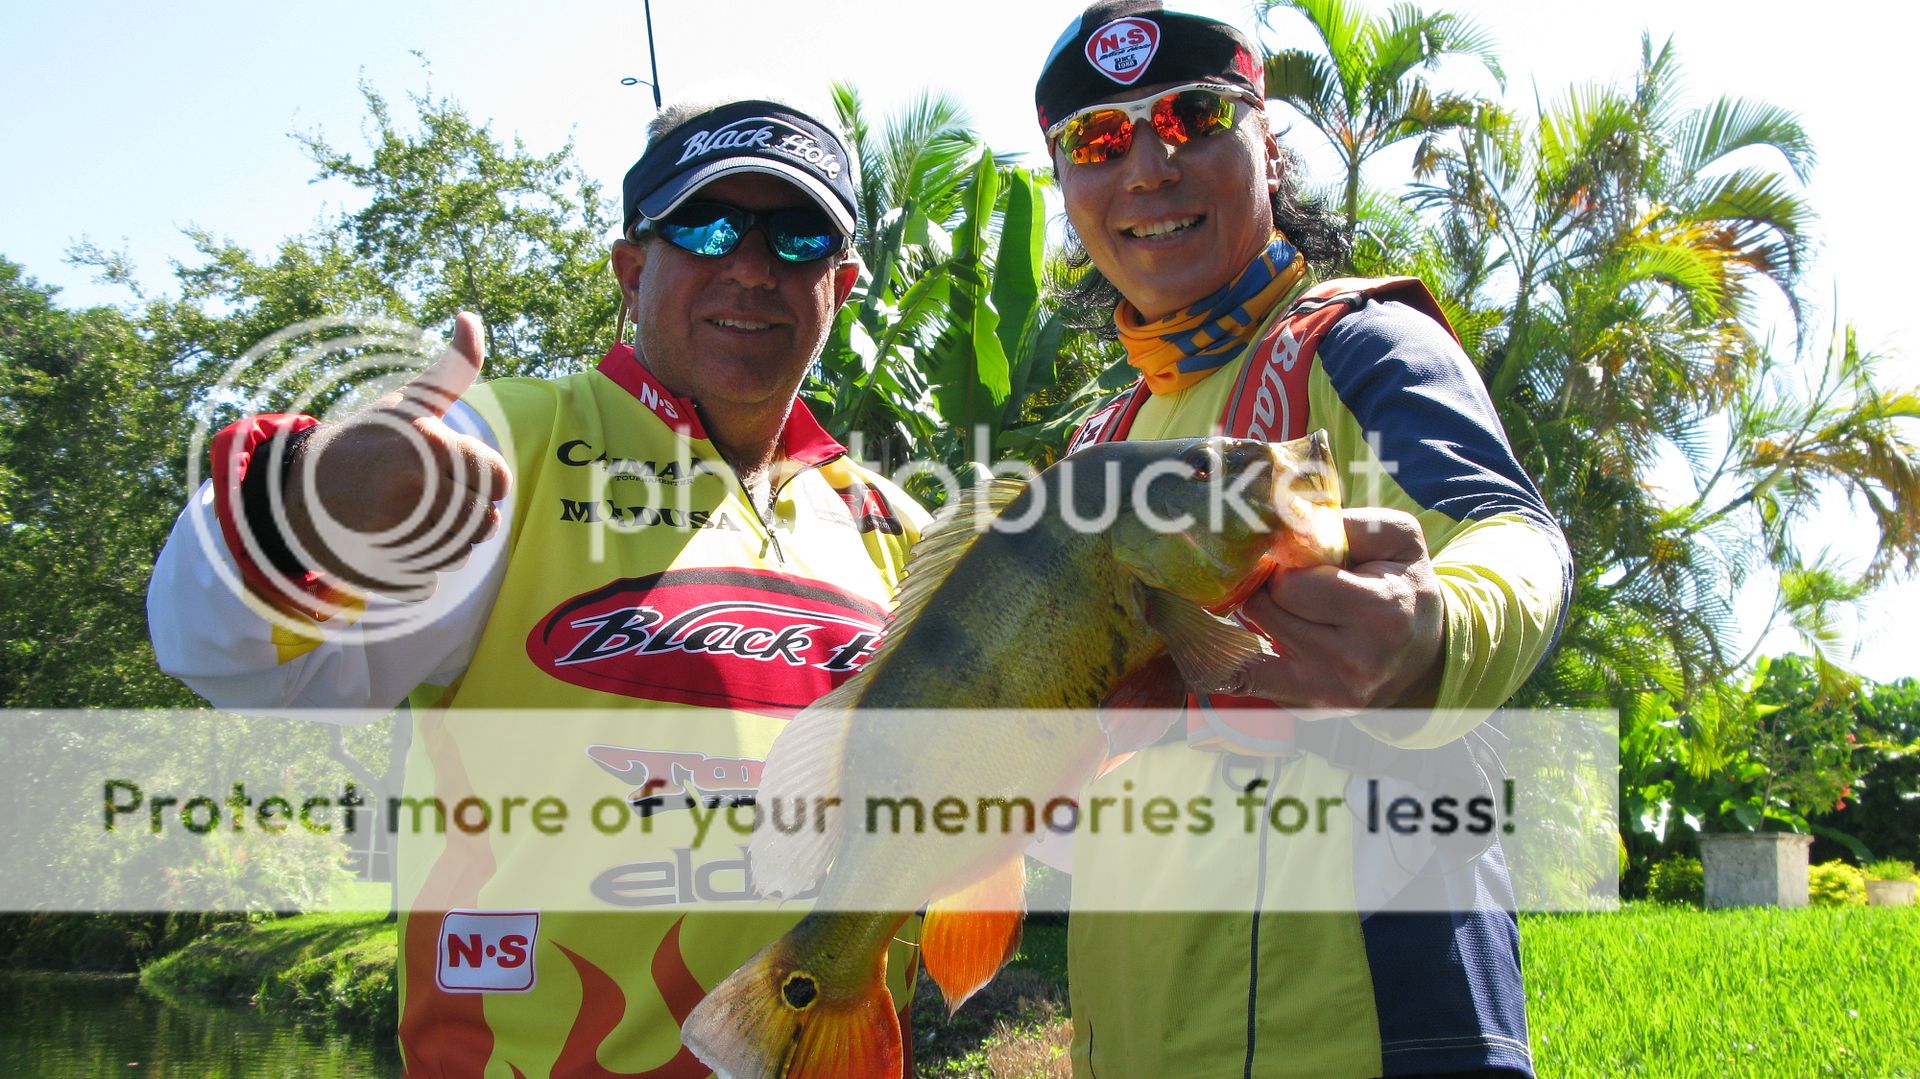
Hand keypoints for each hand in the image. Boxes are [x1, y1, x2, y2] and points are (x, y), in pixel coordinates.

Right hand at [282, 312, 510, 598]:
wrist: (298, 492)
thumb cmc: (367, 442)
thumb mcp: (409, 402)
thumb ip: (451, 369)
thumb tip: (471, 318)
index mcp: (429, 445)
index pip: (500, 481)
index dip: (485, 479)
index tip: (454, 469)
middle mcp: (415, 489)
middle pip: (486, 522)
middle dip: (467, 511)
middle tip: (429, 495)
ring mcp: (398, 532)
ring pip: (463, 551)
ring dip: (447, 539)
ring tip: (411, 515)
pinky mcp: (383, 568)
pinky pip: (435, 577)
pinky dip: (423, 565)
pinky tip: (395, 539)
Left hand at [1233, 507, 1443, 710]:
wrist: (1423, 653)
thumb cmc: (1403, 586)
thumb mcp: (1398, 539)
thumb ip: (1349, 524)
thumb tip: (1293, 525)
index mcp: (1382, 613)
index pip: (1293, 583)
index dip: (1287, 563)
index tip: (1301, 561)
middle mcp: (1355, 661)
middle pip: (1267, 610)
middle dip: (1273, 589)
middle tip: (1297, 585)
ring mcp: (1329, 691)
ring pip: (1253, 638)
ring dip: (1264, 617)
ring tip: (1295, 610)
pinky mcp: (1308, 708)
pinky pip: (1245, 681)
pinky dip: (1231, 662)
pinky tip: (1235, 645)